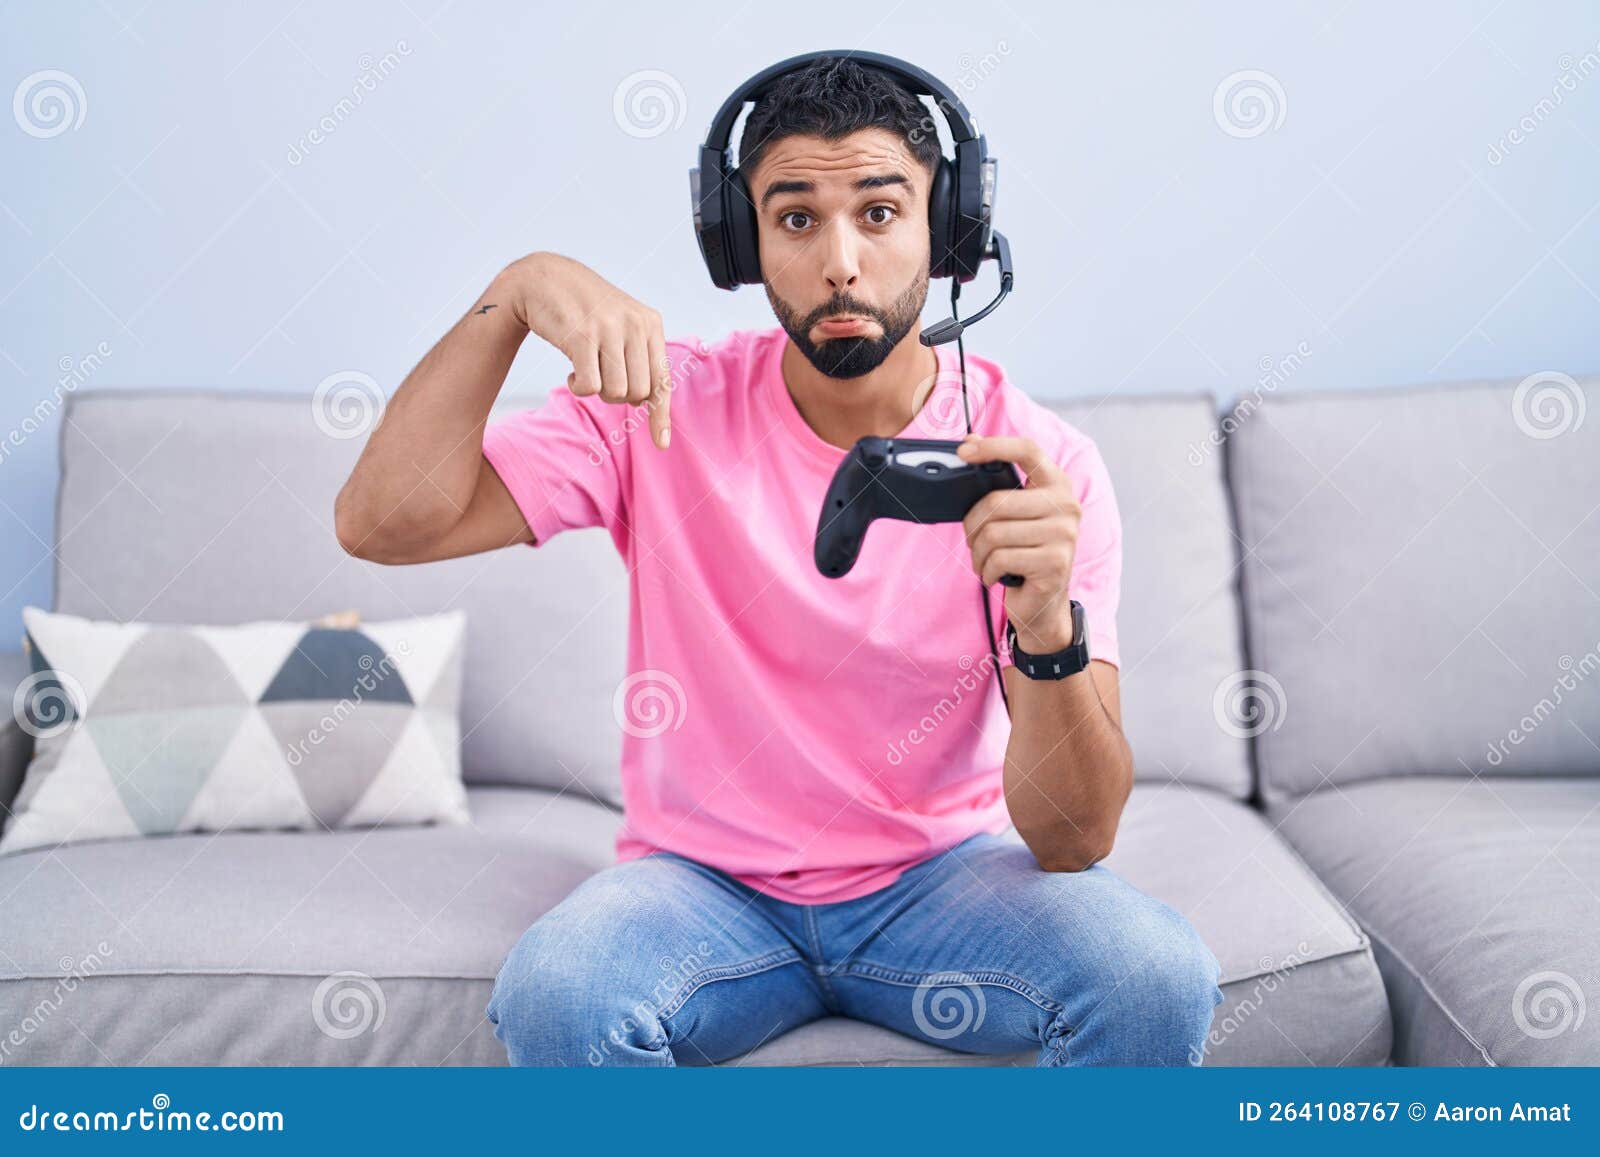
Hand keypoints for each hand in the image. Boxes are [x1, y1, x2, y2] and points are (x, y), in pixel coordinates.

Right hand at [497, 251, 671, 448]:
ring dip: (597, 391)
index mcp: (650, 323)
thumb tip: (647, 401)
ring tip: (586, 369)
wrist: (543, 279)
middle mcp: (635, 324)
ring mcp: (609, 330)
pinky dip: (578, 387)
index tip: (661, 444)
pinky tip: (571, 371)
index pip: (662, 380)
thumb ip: (639, 355)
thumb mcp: (621, 323)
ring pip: (615, 392)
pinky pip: (589, 387)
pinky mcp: (582, 337)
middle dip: (618, 396)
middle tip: (601, 377)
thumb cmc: (584, 309)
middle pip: (638, 393)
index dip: (661, 415)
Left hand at [957, 434, 1079, 652]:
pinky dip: (987, 571)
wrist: (1044, 603)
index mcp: (1057, 484)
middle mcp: (1067, 505)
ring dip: (977, 553)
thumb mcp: (1014, 514)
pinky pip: (1000, 560)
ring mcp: (1065, 535)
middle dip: (972, 525)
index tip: (964, 451)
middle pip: (996, 502)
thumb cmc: (1023, 551)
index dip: (994, 446)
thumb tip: (971, 441)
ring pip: (994, 534)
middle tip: (971, 539)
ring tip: (984, 561)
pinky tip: (994, 575)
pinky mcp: (1055, 564)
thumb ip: (998, 481)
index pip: (1028, 450)